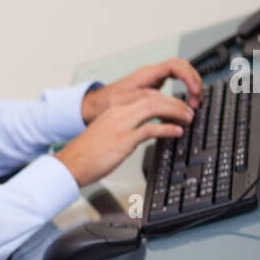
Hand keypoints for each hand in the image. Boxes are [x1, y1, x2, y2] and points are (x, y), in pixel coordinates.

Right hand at [55, 90, 196, 186]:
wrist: (71, 164)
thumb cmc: (87, 153)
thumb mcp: (108, 133)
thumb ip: (126, 128)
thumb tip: (145, 134)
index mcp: (115, 109)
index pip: (146, 95)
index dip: (165, 98)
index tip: (177, 106)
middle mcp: (119, 112)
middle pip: (153, 98)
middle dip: (175, 103)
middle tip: (188, 111)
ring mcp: (121, 124)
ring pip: (154, 107)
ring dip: (175, 111)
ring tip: (187, 118)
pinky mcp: (123, 139)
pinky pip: (150, 129)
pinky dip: (167, 129)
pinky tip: (177, 132)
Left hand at [80, 58, 203, 122]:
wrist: (95, 105)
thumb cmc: (107, 103)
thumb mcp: (127, 102)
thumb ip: (147, 101)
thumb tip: (167, 103)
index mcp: (147, 74)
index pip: (176, 66)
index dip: (189, 77)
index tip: (194, 92)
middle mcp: (152, 74)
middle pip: (183, 68)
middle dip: (194, 82)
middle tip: (197, 101)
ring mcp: (153, 79)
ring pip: (181, 75)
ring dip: (190, 88)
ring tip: (194, 105)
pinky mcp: (153, 88)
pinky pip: (174, 84)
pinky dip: (182, 93)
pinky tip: (183, 107)